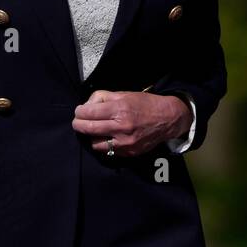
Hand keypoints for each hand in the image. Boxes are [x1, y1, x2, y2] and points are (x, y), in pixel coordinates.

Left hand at [73, 90, 190, 157]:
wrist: (168, 119)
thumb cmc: (145, 104)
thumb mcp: (125, 94)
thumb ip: (104, 98)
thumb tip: (87, 106)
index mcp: (120, 109)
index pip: (88, 112)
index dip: (79, 111)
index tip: (79, 111)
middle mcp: (121, 126)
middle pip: (88, 129)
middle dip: (78, 124)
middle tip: (78, 121)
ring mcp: (125, 142)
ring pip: (95, 143)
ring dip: (92, 136)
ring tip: (96, 130)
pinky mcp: (128, 152)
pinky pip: (108, 150)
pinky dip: (105, 143)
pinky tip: (108, 137)